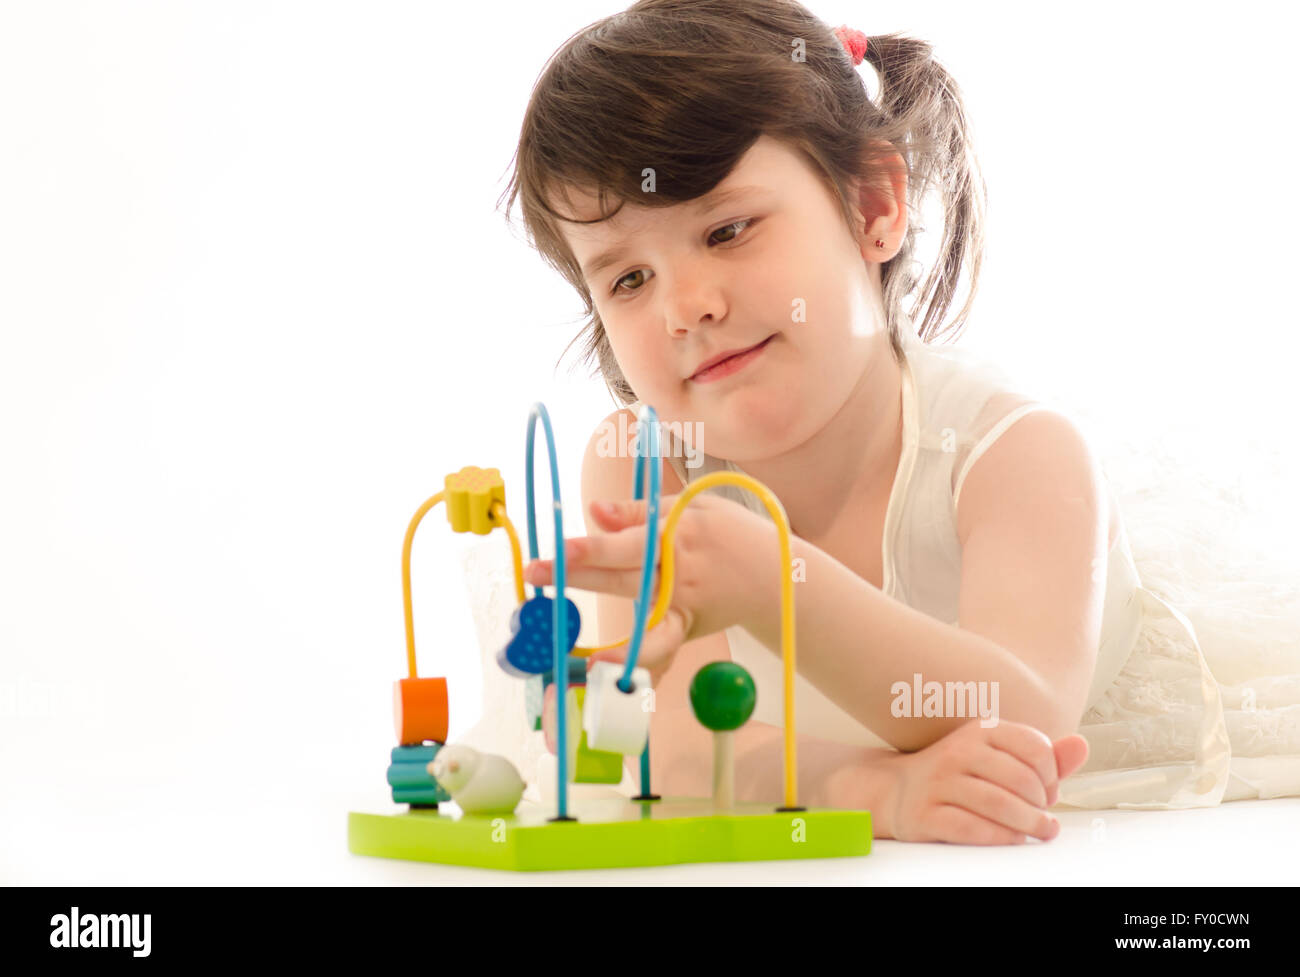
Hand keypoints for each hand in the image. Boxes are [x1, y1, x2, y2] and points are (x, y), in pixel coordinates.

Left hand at [523, 493, 777, 677]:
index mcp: (678, 536)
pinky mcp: (687, 628)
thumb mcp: (690, 507)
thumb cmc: (727, 532)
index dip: (593, 548)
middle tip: (536, 572)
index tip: (560, 550)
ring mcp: (685, 606)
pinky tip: (617, 681)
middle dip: (578, 575)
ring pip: (649, 628)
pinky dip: (643, 666)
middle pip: (624, 577)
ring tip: (590, 664)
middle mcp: (680, 574)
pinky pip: (663, 650)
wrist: (777, 574)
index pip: (628, 543)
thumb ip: (638, 511)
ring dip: (620, 646)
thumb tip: (592, 511)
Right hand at [881, 720, 1089, 844]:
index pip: (1034, 746)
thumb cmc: (960, 775)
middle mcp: (958, 751)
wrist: (898, 790)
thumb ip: (1043, 756)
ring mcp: (938, 782)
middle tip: (1044, 818)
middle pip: (1021, 779)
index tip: (1048, 791)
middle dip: (1041, 805)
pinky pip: (971, 828)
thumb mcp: (999, 757)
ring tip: (1038, 832)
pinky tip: (1010, 839)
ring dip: (1028, 825)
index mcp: (980, 731)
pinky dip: (999, 838)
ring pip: (998, 805)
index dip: (1053, 774)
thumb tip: (1082, 745)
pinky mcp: (925, 813)